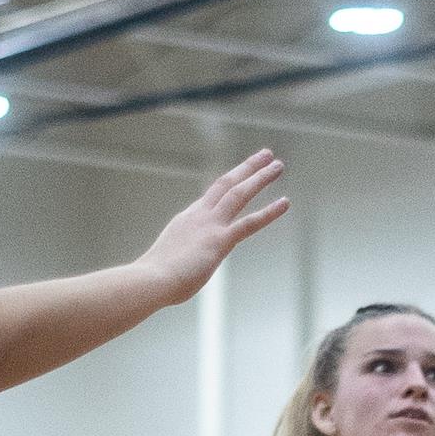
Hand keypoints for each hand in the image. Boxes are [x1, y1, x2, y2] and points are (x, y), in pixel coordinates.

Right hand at [135, 150, 289, 304]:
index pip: (211, 196)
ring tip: (278, 165)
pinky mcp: (220, 240)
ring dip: (260, 177)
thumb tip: (180, 268)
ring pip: (239, 193)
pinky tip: (285, 203)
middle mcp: (199, 216)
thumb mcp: (168, 261)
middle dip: (247, 168)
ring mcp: (210, 226)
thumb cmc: (154, 280)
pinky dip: (269, 212)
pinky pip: (249, 222)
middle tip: (265, 154)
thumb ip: (180, 258)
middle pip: (226, 183)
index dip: (229, 183)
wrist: (149, 281)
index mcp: (186, 219)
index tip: (241, 174)